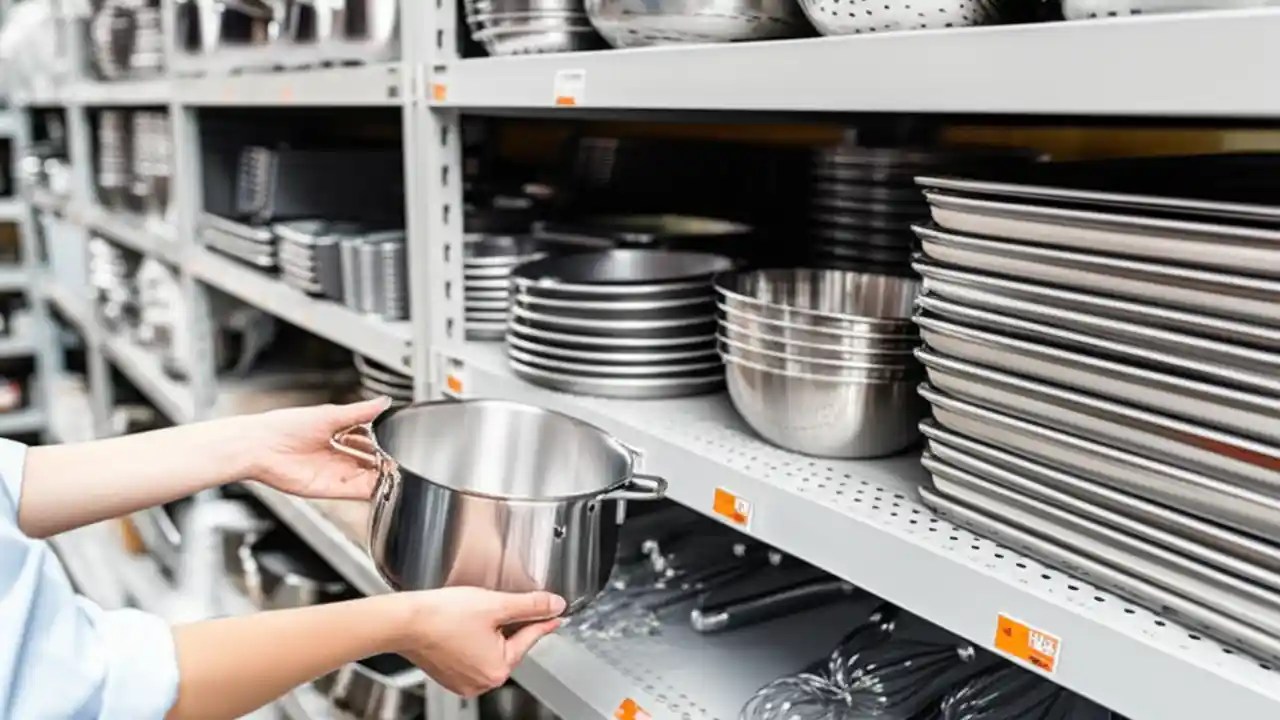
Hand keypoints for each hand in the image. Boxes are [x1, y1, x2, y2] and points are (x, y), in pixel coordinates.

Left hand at [246, 397, 390, 499]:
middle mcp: (335, 454)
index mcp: (336, 433)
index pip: (367, 439)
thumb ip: (359, 411)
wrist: (258, 447)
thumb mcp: (329, 414)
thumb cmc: (284, 426)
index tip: (399, 441)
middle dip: (385, 460)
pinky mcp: (328, 488)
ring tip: (397, 471)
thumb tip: (383, 401)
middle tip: (400, 458)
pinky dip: (371, 490)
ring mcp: (333, 472)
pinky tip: (383, 484)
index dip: (383, 441)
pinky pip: (356, 491)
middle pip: (368, 460)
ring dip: (381, 476)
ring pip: (366, 476)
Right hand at [396, 588, 564, 696]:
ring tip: (473, 614)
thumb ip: (529, 605)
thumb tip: (554, 605)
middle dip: (509, 625)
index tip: (553, 614)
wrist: (405, 621)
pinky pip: (471, 656)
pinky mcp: (448, 675)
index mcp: (497, 669)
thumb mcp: (495, 604)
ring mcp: (463, 681)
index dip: (542, 620)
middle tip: (496, 605)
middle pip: (510, 646)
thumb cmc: (442, 616)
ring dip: (490, 633)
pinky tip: (462, 626)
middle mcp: (482, 681)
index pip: (529, 638)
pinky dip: (472, 641)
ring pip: (490, 650)